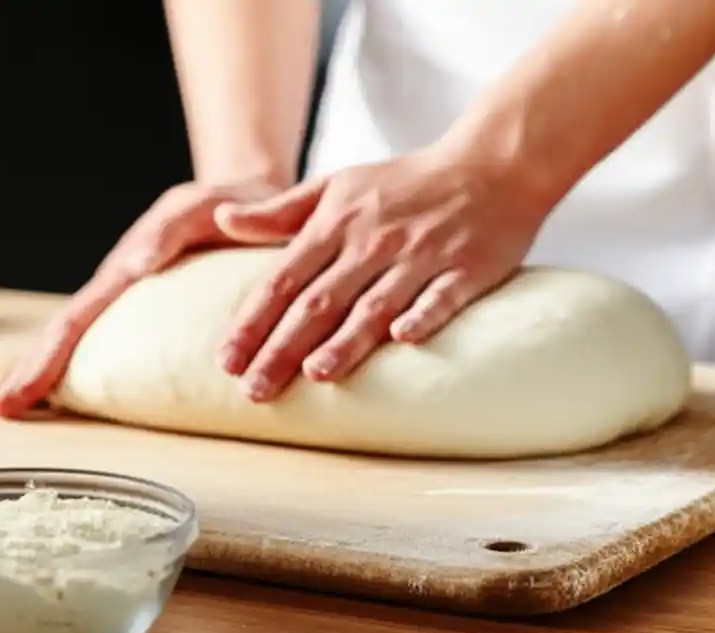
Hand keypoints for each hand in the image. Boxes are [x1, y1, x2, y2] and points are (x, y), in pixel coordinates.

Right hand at [0, 178, 288, 418]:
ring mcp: (133, 305)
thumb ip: (168, 231)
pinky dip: (86, 367)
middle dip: (33, 370)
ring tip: (21, 407)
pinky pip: (115, 344)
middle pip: (66, 335)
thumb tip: (135, 265)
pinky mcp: (152, 315)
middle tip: (2, 409)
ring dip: (51, 373)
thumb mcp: (198, 206)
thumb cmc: (226, 207)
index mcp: (124, 270)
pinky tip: (71, 395)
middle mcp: (119, 289)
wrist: (251, 206)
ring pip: (83, 341)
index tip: (14, 393)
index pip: (75, 321)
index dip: (44, 359)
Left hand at [214, 146, 552, 401]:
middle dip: (283, 346)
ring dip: (346, 339)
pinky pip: (442, 295)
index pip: (283, 279)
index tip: (225, 360)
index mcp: (335, 223)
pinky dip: (423, 314)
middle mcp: (372, 241)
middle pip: (319, 301)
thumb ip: (280, 213)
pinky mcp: (467, 267)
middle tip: (254, 389)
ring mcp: (421, 254)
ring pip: (376, 303)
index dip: (252, 321)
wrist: (492, 162)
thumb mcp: (336, 187)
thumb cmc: (404, 184)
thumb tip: (222, 220)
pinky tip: (403, 340)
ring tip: (315, 375)